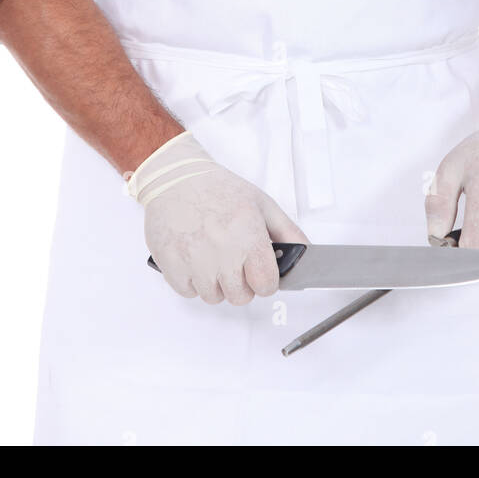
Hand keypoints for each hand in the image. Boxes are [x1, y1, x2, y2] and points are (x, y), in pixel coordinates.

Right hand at [127, 130, 309, 303]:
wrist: (175, 179)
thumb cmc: (218, 190)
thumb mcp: (262, 204)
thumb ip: (289, 232)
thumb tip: (307, 254)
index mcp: (247, 235)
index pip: (266, 285)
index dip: (265, 280)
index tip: (259, 271)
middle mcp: (222, 251)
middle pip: (240, 297)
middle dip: (241, 283)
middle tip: (234, 260)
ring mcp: (194, 260)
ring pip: (214, 298)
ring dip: (216, 283)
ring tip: (212, 255)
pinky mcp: (171, 265)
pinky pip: (189, 293)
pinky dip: (193, 281)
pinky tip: (195, 257)